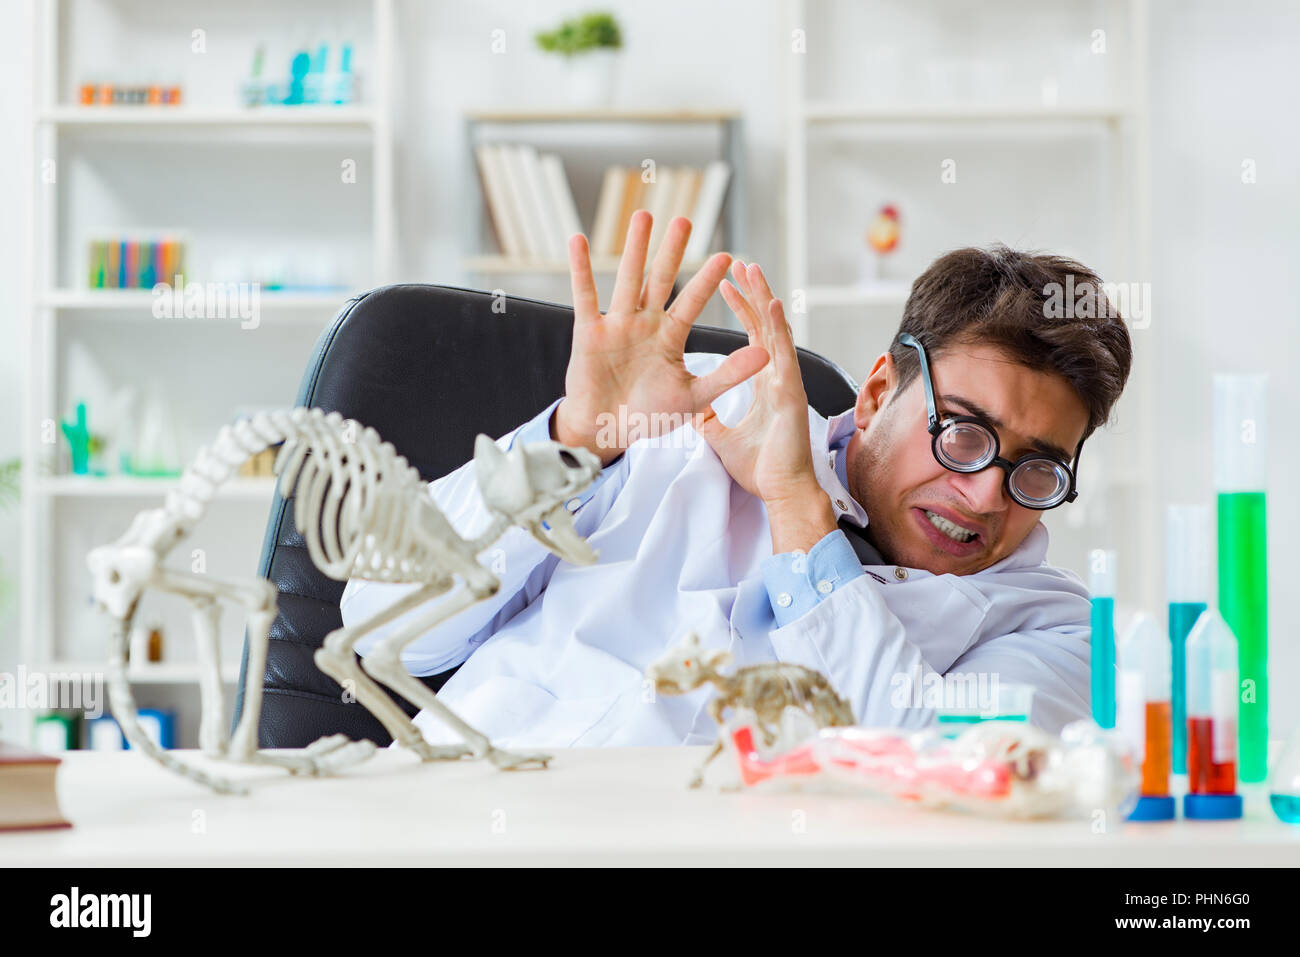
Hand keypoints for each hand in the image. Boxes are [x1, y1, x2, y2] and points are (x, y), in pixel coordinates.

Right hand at [553, 211, 769, 464]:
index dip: (707, 281)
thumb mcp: (694, 397)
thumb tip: (766, 353)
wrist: (607, 433)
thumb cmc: (649, 416)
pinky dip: (580, 269)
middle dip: (672, 251)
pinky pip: (585, 296)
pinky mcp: (589, 332)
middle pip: (660, 281)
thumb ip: (728, 374)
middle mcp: (645, 325)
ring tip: (643, 216)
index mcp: (669, 338)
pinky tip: (578, 240)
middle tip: (684, 220)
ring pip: (627, 280)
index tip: (726, 256)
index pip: (692, 303)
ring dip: (634, 249)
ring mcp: (617, 325)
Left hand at [697, 262, 835, 551]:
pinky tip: (770, 303)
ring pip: (774, 331)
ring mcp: (785, 381)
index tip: (726, 285)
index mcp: (764, 382)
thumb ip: (710, 418)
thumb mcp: (722, 437)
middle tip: (740, 263)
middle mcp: (777, 375)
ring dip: (764, 298)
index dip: (741, 310)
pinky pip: (782, 354)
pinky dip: (776, 328)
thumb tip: (694, 409)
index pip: (751, 336)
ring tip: (752, 269)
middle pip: (763, 324)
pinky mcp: (789, 392)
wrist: (780, 491)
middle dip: (752, 293)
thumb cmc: (761, 467)